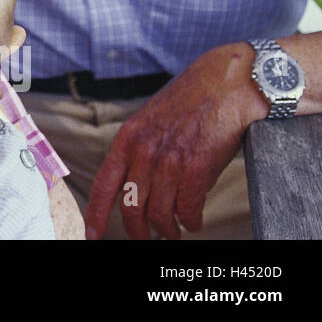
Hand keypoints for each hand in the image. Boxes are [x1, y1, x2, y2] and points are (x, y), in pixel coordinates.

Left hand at [85, 42, 267, 239]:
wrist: (229, 82)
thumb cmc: (194, 100)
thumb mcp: (154, 119)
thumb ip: (143, 148)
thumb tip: (141, 183)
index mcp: (129, 137)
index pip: (105, 183)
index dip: (96, 213)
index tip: (92, 234)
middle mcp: (144, 151)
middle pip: (132, 207)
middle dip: (137, 230)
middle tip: (147, 239)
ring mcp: (169, 161)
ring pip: (160, 213)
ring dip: (169, 229)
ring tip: (176, 231)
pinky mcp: (197, 168)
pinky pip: (188, 209)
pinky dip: (190, 221)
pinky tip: (194, 221)